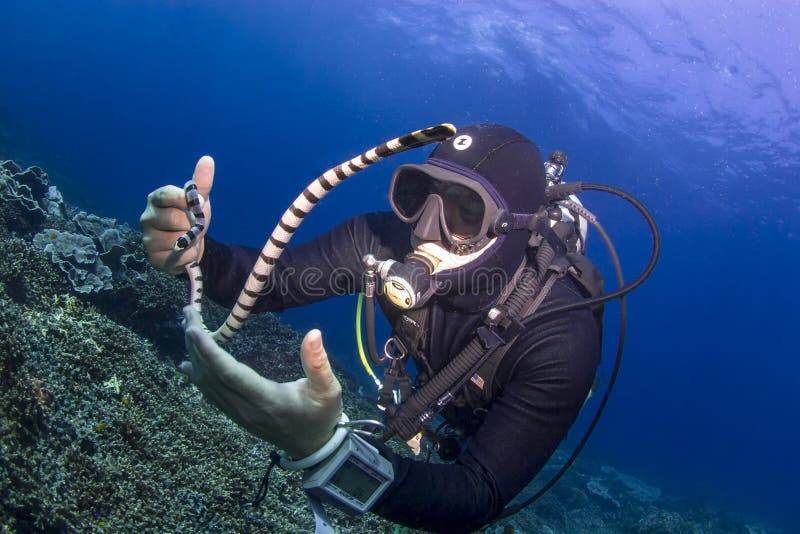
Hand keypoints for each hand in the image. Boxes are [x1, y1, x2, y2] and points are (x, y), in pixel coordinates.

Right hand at [139, 156, 214, 273]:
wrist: (191, 246)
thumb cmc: (192, 219)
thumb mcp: (199, 201)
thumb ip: (201, 183)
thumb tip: (207, 159)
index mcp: (157, 199)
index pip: (165, 194)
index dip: (183, 199)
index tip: (199, 203)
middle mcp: (147, 217)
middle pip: (173, 219)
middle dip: (190, 225)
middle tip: (193, 226)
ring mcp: (147, 237)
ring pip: (175, 240)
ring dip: (190, 242)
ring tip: (188, 239)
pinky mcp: (152, 256)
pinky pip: (176, 257)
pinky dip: (188, 256)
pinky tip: (185, 252)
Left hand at [179, 306, 342, 458]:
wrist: (313, 447)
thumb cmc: (322, 416)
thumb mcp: (329, 390)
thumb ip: (319, 363)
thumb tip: (313, 333)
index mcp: (266, 399)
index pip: (229, 373)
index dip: (209, 351)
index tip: (194, 329)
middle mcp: (245, 407)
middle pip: (211, 375)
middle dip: (195, 344)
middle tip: (187, 313)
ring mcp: (237, 413)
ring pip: (206, 384)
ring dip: (193, 355)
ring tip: (187, 327)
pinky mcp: (236, 415)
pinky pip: (210, 393)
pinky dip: (197, 375)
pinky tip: (187, 363)